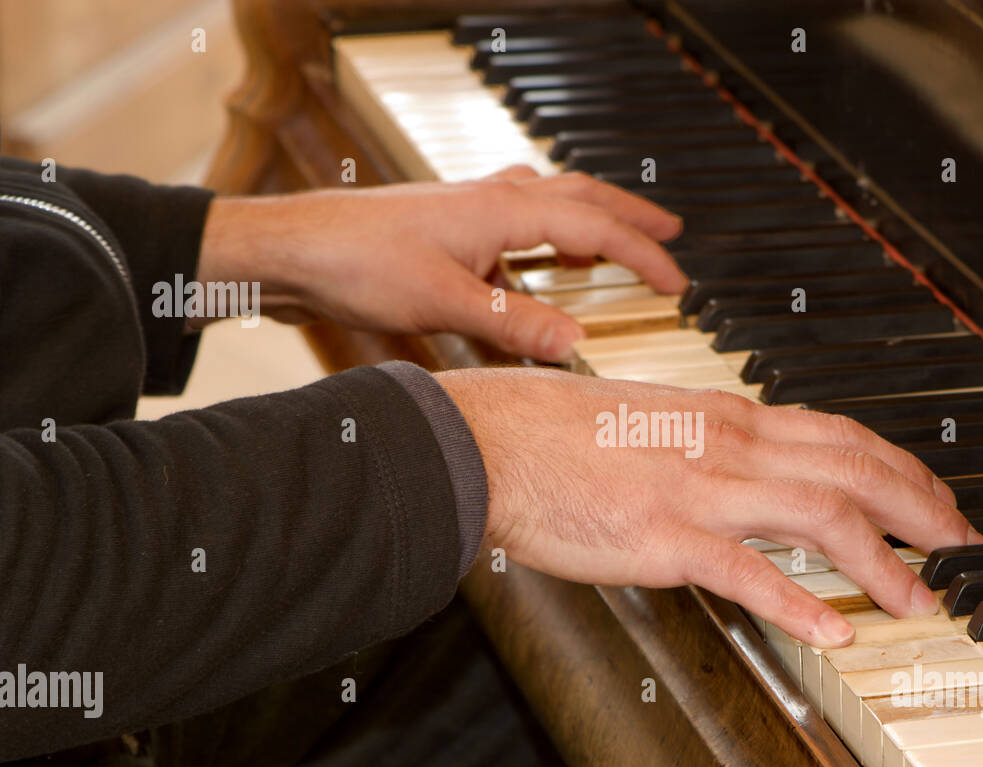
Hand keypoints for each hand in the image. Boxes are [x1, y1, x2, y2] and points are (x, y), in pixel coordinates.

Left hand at [196, 167, 685, 359]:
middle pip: (580, 196)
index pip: (595, 226)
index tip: (677, 281)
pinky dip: (540, 237)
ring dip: (588, 220)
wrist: (292, 249)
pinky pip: (512, 223)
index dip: (642, 253)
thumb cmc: (356, 261)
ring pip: (547, 203)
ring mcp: (468, 211)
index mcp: (500, 210)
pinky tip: (530, 265)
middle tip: (670, 232)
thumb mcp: (444, 301)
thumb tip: (575, 342)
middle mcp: (490, 201)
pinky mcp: (446, 231)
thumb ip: (514, 324)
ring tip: (612, 245)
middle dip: (630, 217)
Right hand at [436, 367, 982, 647]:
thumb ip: (704, 438)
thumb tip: (745, 465)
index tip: (933, 496)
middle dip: (921, 508)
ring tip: (921, 598)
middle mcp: (727, 443)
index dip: (899, 467)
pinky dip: (797, 604)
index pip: (838, 433)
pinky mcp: (662, 536)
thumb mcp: (649, 417)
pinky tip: (832, 632)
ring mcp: (699, 488)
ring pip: (820, 516)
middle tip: (962, 547)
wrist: (489, 442)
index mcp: (724, 414)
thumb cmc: (556, 431)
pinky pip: (746, 572)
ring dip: (882, 561)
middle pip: (852, 468)